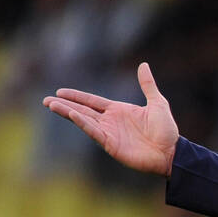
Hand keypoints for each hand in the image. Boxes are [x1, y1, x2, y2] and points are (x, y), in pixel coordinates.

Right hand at [43, 62, 178, 175]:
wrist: (171, 152)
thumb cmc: (166, 130)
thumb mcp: (157, 103)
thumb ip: (148, 85)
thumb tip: (144, 65)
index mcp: (118, 111)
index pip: (92, 101)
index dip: (77, 97)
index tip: (60, 91)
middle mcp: (111, 122)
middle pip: (83, 110)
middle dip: (65, 105)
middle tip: (46, 100)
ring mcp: (110, 133)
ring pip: (84, 120)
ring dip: (68, 113)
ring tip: (51, 105)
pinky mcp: (111, 144)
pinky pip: (94, 132)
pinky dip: (82, 123)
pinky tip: (72, 115)